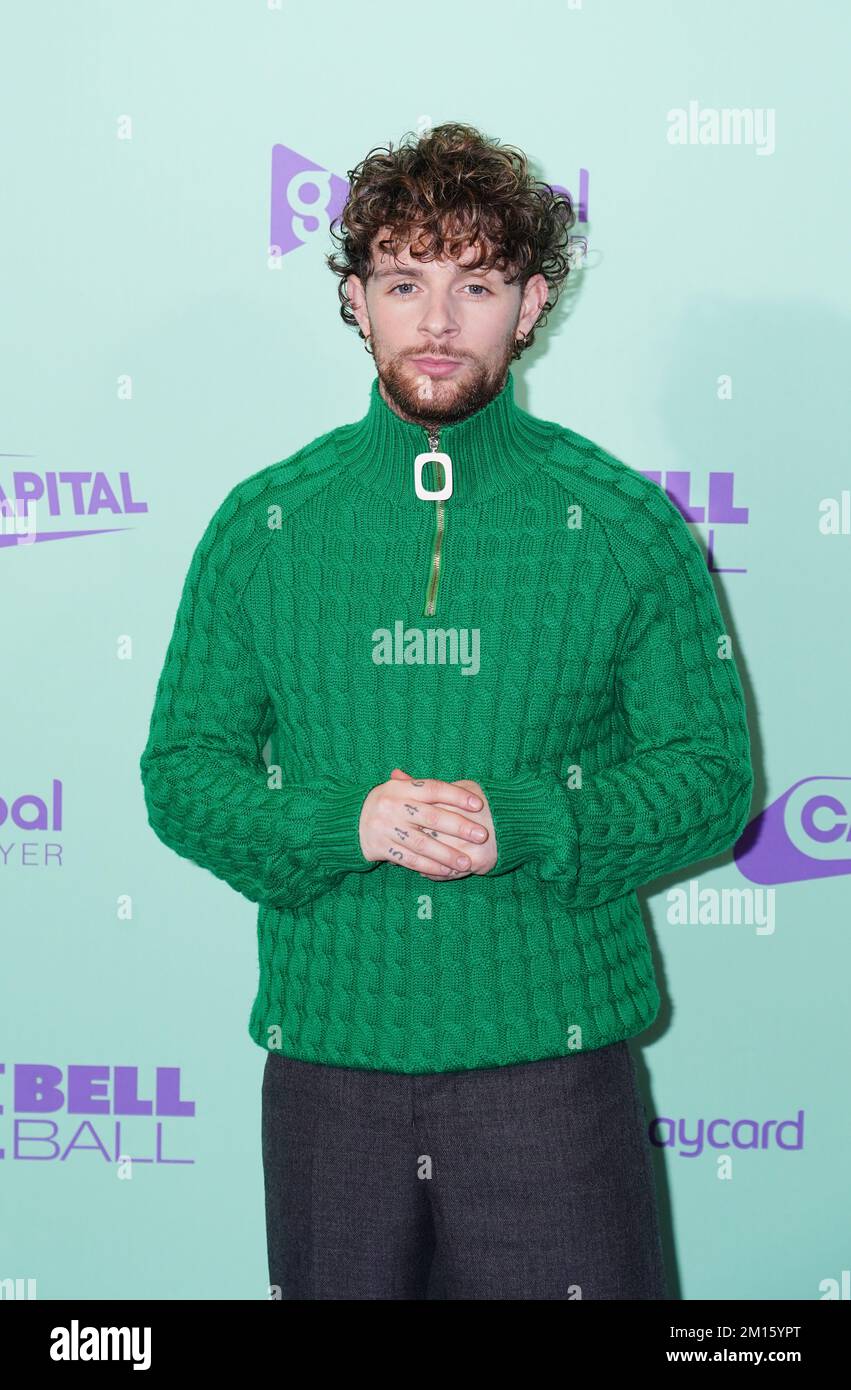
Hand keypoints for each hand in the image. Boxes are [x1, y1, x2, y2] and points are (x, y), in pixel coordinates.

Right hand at [358, 770, 489, 877]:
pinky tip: (446, 871)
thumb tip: (464, 786)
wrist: (349, 821)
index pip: (433, 789)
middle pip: (431, 817)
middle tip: (482, 834)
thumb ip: (425, 789)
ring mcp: (386, 828)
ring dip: (447, 854)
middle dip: (459, 827)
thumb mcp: (399, 789)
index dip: (456, 796)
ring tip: (466, 862)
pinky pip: (409, 859)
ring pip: (422, 843)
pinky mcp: (381, 848)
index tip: (478, 804)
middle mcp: (393, 806)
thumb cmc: (385, 803)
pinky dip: (429, 866)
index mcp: (401, 788)